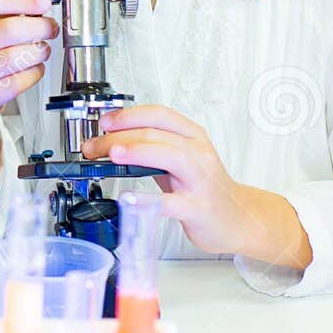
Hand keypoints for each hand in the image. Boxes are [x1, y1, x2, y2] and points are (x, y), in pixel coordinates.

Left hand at [82, 105, 311, 266]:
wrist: (238, 218)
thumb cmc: (205, 188)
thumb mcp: (180, 161)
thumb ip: (152, 149)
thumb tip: (111, 141)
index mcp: (193, 137)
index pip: (159, 115)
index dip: (129, 115)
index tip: (104, 122)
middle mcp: (198, 154)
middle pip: (156, 134)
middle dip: (119, 136)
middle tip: (93, 146)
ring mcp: (200, 180)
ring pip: (170, 155)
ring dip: (137, 151)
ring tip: (112, 153)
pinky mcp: (198, 208)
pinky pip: (172, 202)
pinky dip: (149, 199)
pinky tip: (129, 198)